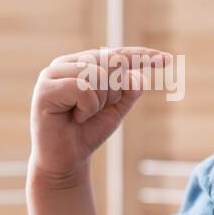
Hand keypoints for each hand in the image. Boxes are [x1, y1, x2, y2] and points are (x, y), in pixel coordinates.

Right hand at [29, 46, 171, 185]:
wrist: (66, 161)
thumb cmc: (88, 132)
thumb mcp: (116, 109)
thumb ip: (129, 91)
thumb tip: (139, 76)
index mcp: (82, 63)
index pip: (117, 54)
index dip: (142, 56)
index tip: (168, 60)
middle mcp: (66, 63)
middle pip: (110, 63)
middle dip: (113, 92)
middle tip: (93, 112)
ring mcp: (53, 73)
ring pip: (97, 74)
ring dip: (99, 102)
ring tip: (82, 115)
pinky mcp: (45, 89)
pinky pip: (82, 88)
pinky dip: (87, 107)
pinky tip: (74, 117)